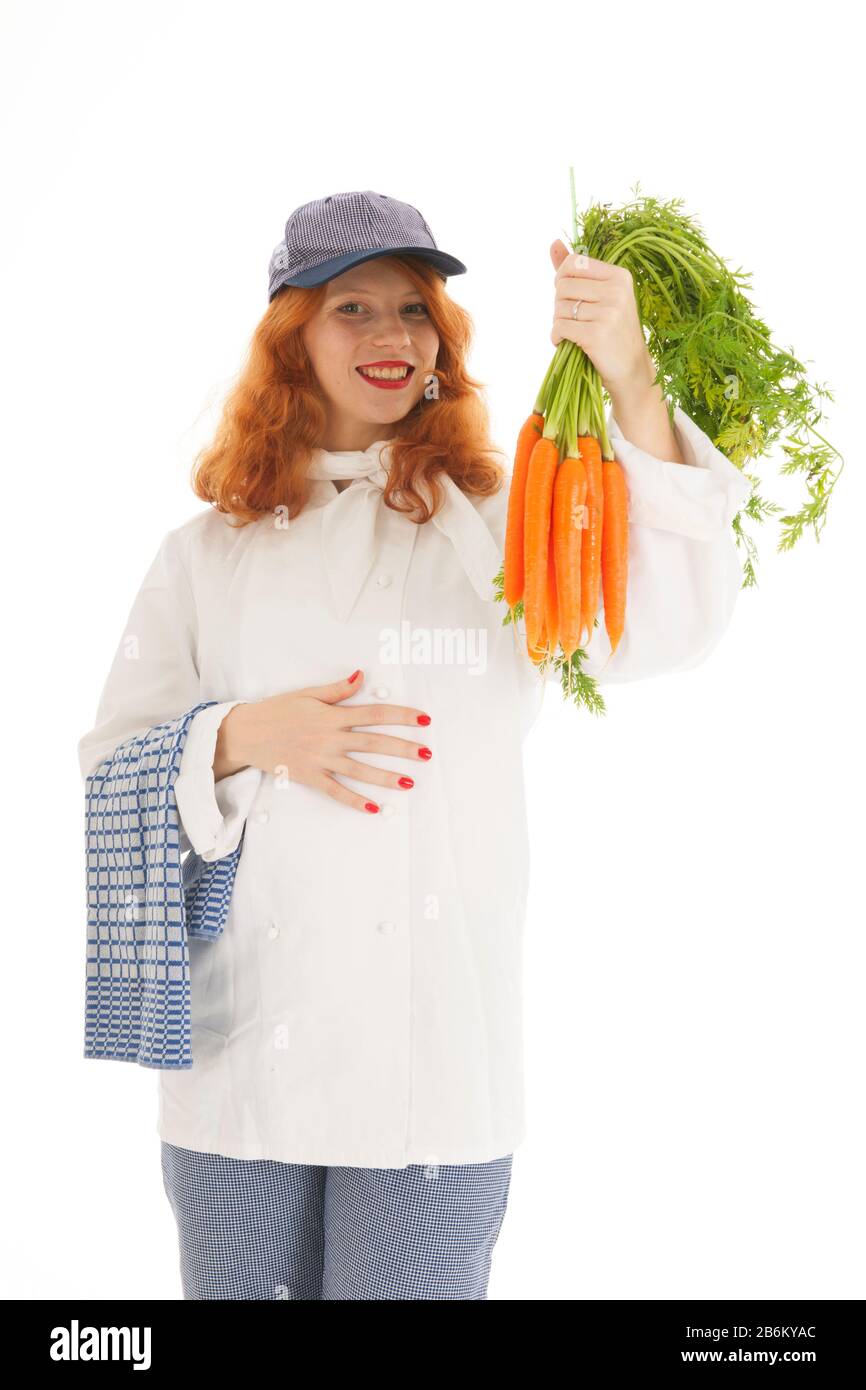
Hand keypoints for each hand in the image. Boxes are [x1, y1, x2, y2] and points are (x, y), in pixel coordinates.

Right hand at [214, 670, 431, 813]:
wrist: (246, 733)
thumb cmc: (277, 710)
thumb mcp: (307, 694)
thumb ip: (338, 690)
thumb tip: (362, 676)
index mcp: (332, 715)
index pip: (375, 714)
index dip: (402, 716)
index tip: (424, 720)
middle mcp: (330, 738)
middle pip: (374, 743)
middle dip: (403, 748)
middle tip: (427, 754)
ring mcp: (321, 759)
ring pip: (360, 770)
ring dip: (386, 777)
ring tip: (410, 782)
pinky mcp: (310, 777)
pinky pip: (335, 791)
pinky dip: (354, 800)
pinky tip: (373, 808)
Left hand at [550, 239, 655, 401]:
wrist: (631, 370)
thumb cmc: (613, 332)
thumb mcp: (602, 296)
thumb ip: (576, 271)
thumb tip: (553, 243)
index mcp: (619, 277)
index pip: (574, 263)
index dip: (562, 279)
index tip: (568, 295)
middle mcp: (616, 292)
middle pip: (563, 286)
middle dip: (559, 304)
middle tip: (572, 319)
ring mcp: (608, 313)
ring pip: (559, 308)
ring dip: (558, 323)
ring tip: (573, 332)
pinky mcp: (596, 335)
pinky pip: (559, 327)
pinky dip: (556, 337)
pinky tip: (567, 343)